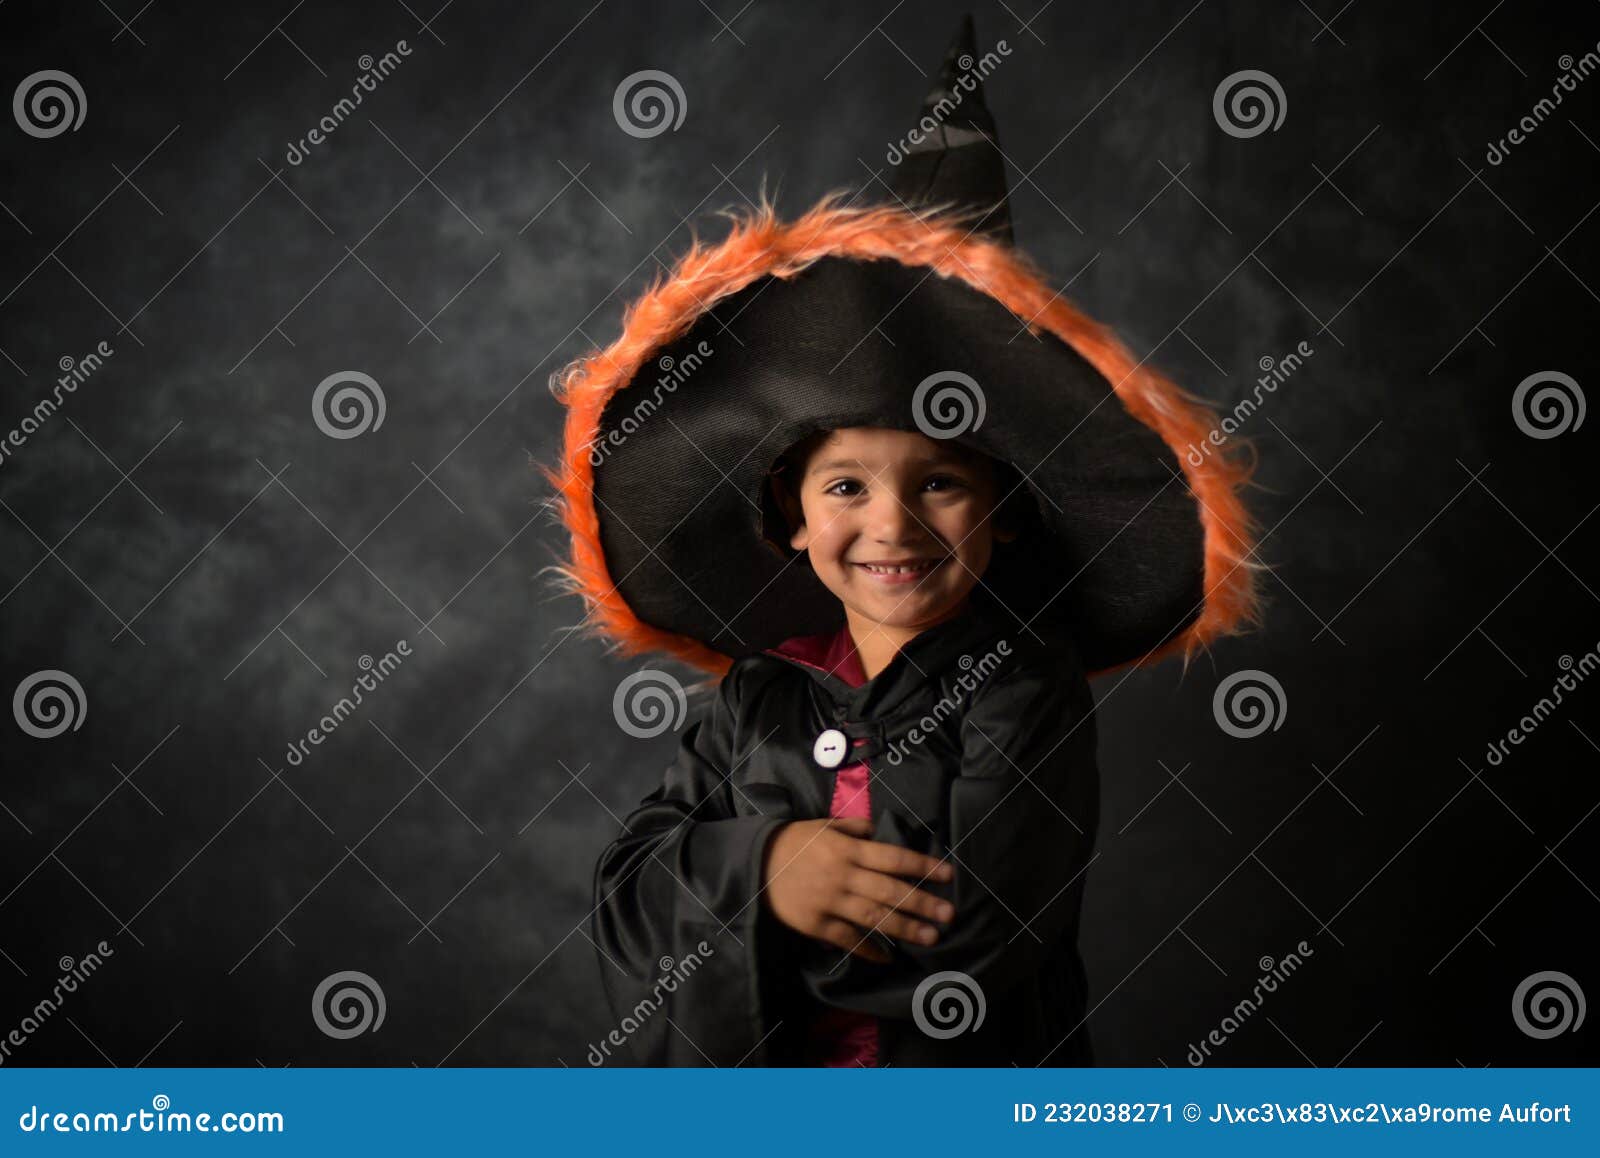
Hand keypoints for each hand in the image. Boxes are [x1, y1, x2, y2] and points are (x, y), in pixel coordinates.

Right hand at [759, 816, 955, 962]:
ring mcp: (829, 902)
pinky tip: (889, 957)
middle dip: (921, 902)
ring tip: (931, 937)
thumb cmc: (793, 842)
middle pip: (889, 890)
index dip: (923, 866)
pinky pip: (848, 939)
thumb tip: (882, 832)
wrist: (753, 864)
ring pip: (874, 917)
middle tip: (949, 914)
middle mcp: (842, 875)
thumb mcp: (824, 825)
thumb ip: (855, 828)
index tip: (948, 875)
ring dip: (905, 928)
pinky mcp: (815, 924)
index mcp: (847, 849)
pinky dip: (869, 949)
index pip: (893, 857)